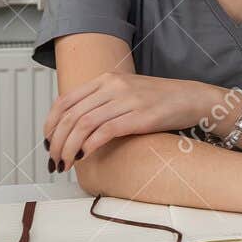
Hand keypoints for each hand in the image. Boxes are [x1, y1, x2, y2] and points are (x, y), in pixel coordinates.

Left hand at [45, 72, 218, 170]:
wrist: (193, 98)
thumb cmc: (160, 100)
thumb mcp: (126, 92)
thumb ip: (101, 101)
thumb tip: (74, 126)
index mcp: (107, 79)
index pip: (65, 101)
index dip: (50, 124)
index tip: (47, 142)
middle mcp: (114, 86)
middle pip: (71, 115)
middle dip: (57, 142)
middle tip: (55, 160)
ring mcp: (128, 100)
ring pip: (84, 124)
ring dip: (69, 148)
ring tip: (66, 163)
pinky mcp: (141, 116)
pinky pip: (106, 131)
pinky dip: (90, 145)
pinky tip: (85, 156)